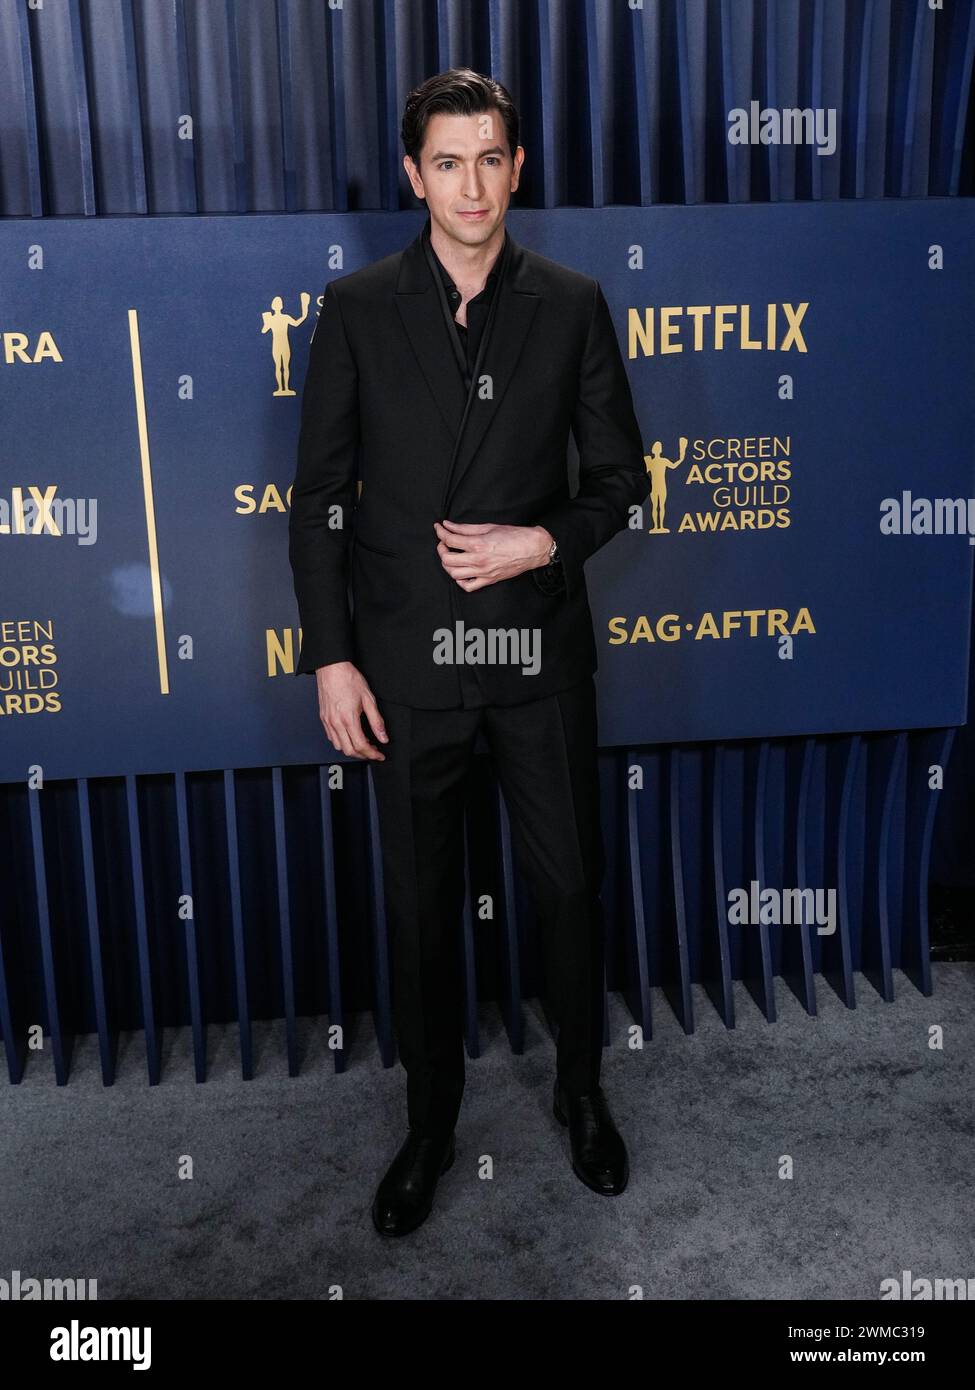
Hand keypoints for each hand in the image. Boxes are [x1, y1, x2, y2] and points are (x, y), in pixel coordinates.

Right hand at [315, 661, 387, 759]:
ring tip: (363, 744)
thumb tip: (383, 736)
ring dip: (352, 750)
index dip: (372, 754)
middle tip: (373, 751)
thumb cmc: (348, 679)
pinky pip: (331, 738)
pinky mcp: (323, 718)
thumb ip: (377, 721)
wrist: (332, 668)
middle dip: (363, 755)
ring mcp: (328, 721)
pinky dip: (342, 742)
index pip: (361, 745)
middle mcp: (336, 722)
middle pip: (349, 750)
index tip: (379, 755)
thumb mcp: (369, 699)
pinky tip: (350, 736)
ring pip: (339, 746)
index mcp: (348, 718)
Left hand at [434, 520, 552, 591]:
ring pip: (454, 574)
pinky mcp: (489, 580)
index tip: (438, 527)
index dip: (440, 532)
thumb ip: (465, 528)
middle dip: (441, 549)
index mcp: (478, 544)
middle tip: (444, 542)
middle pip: (447, 559)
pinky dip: (460, 580)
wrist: (532, 549)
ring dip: (448, 564)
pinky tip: (461, 571)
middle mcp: (478, 561)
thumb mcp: (488, 527)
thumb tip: (448, 525)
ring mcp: (483, 573)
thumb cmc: (514, 536)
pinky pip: (468, 586)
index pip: (450, 540)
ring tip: (451, 555)